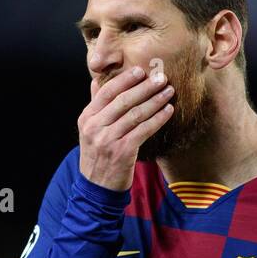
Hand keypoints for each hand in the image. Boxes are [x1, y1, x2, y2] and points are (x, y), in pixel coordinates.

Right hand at [77, 64, 174, 189]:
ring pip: (136, 114)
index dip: (125, 79)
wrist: (97, 187)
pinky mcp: (123, 151)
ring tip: (169, 91)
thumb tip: (95, 82)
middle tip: (161, 77)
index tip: (141, 70)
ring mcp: (108, 139)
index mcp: (87, 118)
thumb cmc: (97, 156)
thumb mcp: (90, 131)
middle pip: (123, 100)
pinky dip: (158, 119)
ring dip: (155, 101)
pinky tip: (168, 111)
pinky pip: (144, 130)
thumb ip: (95, 106)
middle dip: (145, 87)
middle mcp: (95, 127)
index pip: (106, 92)